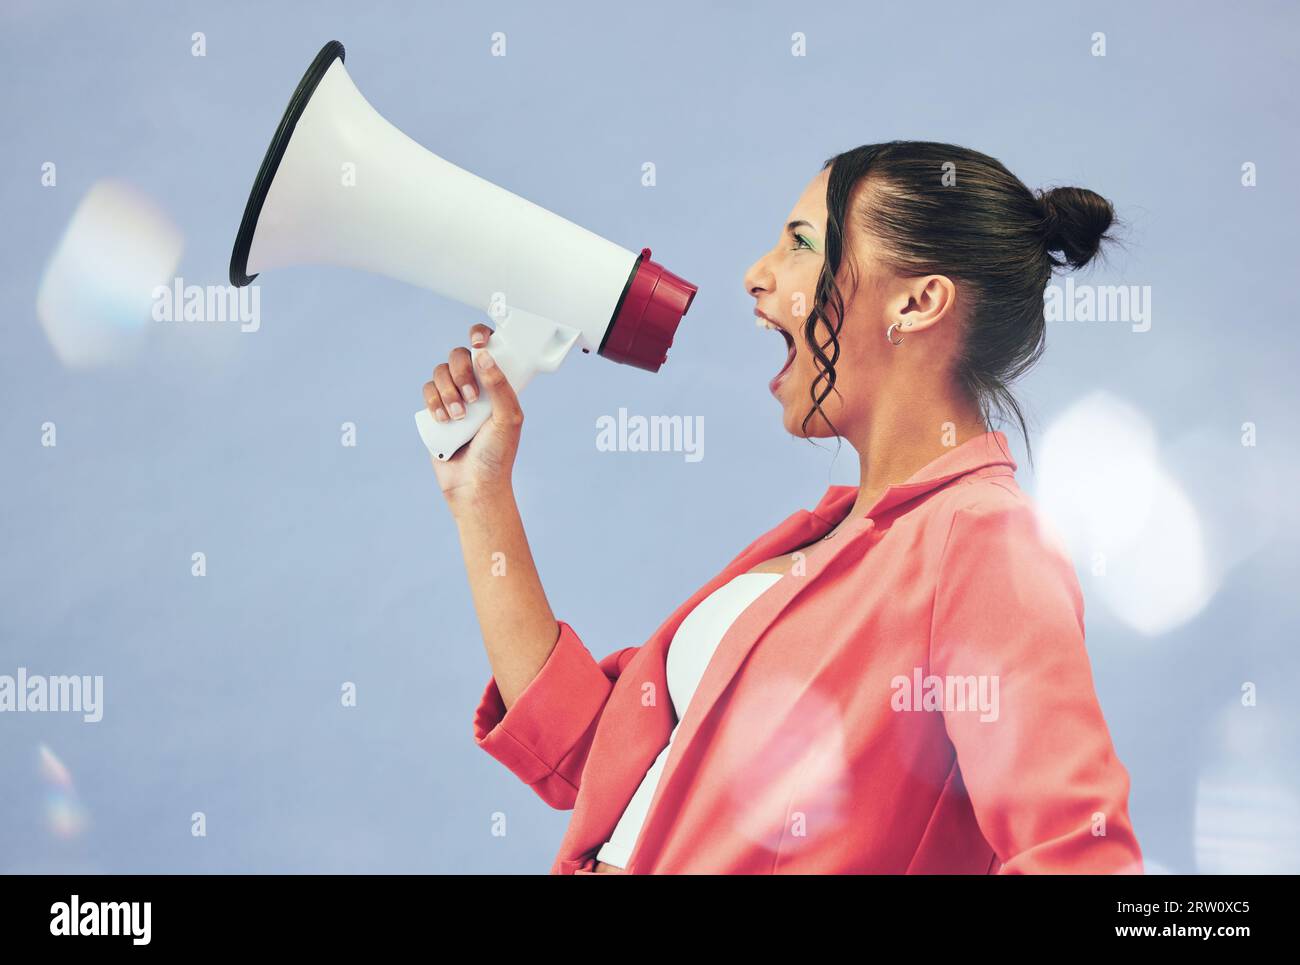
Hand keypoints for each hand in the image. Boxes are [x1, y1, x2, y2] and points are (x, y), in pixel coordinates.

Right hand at [424, 323, 523, 504]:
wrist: (473, 485)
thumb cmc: (497, 455)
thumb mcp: (509, 419)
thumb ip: (500, 386)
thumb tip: (483, 356)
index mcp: (497, 383)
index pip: (488, 348)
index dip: (480, 336)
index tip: (478, 343)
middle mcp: (475, 386)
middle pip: (458, 355)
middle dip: (461, 374)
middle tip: (471, 398)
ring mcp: (454, 397)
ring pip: (440, 372)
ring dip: (447, 392)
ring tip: (458, 417)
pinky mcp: (436, 411)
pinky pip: (427, 391)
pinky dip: (433, 402)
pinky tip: (443, 419)